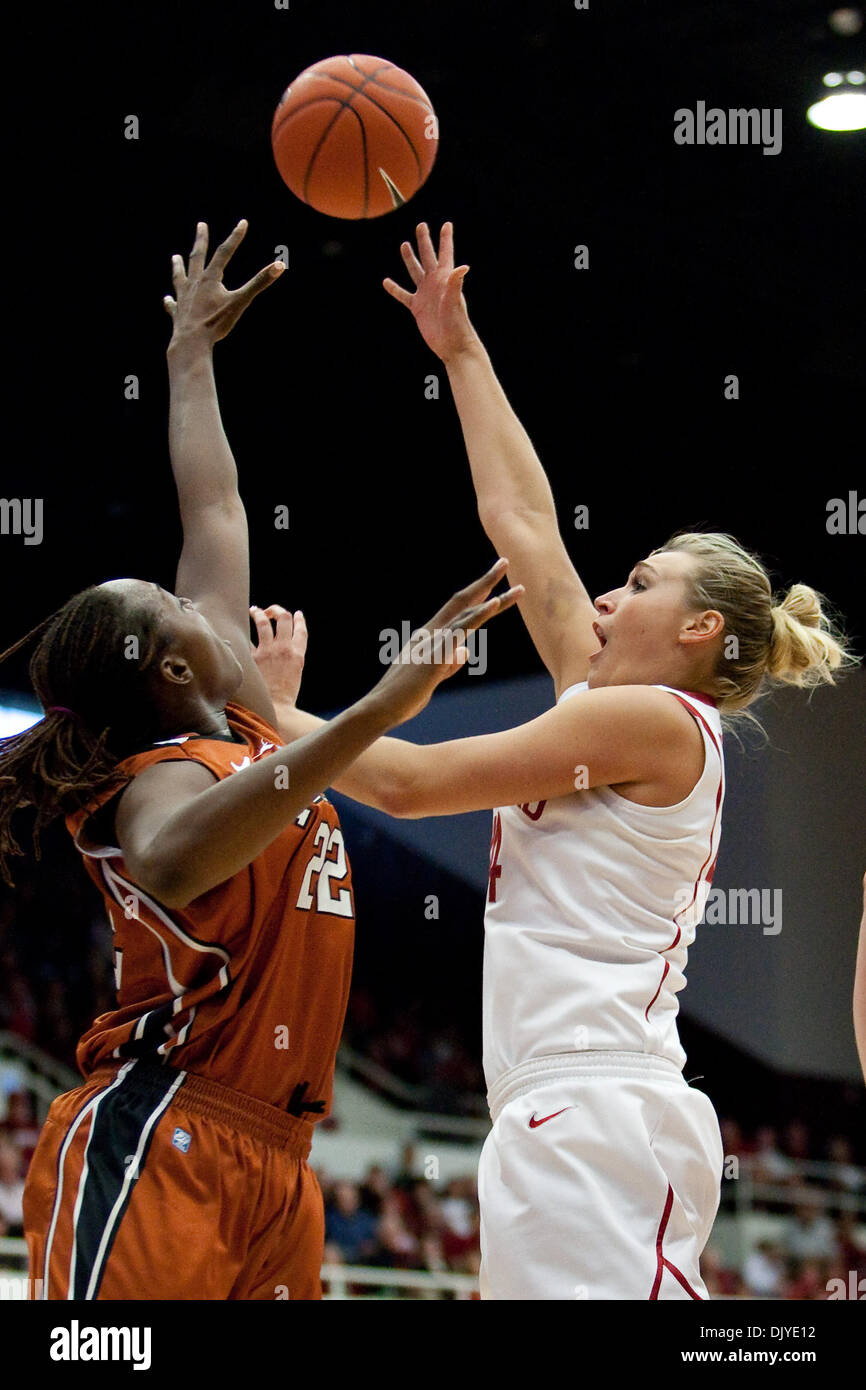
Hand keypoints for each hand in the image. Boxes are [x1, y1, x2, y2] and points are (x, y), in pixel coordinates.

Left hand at [164, 220, 283, 346]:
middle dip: (201, 240)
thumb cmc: (216, 322)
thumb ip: (259, 283)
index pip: (224, 252)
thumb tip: (280, 266)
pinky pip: (173, 305)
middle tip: (201, 225)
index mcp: (210, 278)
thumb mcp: (240, 301)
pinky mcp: (177, 313)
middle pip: (197, 257)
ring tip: (175, 257)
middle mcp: (194, 283)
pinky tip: (167, 299)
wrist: (191, 342)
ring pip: (180, 277)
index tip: (243, 223)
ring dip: (178, 266)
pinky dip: (171, 302)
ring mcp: (183, 297)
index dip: (235, 237)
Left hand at [250, 605, 307, 710]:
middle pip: (283, 618)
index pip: (301, 630)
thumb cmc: (286, 696)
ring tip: (254, 610)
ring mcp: (268, 651)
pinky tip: (238, 628)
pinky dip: (243, 632)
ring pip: (264, 622)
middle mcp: (284, 648)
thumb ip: (292, 659)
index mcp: (298, 654)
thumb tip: (286, 650)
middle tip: (271, 610)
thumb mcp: (296, 674)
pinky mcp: (253, 657)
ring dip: (259, 613)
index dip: (299, 619)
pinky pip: (247, 639)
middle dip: (277, 610)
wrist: (276, 708)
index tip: (297, 614)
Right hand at [371, 558, 522, 726]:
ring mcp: (434, 641)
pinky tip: (493, 603)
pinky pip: (461, 630)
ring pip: (467, 613)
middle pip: (463, 601)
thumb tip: (466, 651)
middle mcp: (432, 632)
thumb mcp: (432, 676)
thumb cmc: (404, 697)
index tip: (496, 584)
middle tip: (505, 562)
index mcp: (430, 636)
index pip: (459, 610)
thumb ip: (449, 662)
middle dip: (486, 582)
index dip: (479, 595)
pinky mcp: (436, 654)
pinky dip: (478, 615)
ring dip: (494, 598)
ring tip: (519, 588)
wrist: (382, 707)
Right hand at [383, 222, 478, 362]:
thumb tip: (463, 267)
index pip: (445, 253)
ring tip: (404, 245)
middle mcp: (435, 283)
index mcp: (445, 278)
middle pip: (428, 257)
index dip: (445, 239)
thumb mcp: (454, 301)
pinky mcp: (417, 307)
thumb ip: (455, 283)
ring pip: (415, 271)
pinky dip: (394, 289)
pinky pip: (403, 295)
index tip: (447, 224)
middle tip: (421, 225)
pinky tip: (386, 282)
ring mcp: (425, 294)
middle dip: (424, 241)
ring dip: (409, 259)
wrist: (451, 344)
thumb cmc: (457, 323)